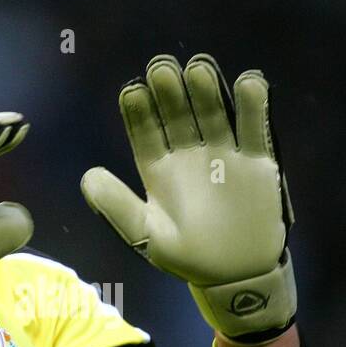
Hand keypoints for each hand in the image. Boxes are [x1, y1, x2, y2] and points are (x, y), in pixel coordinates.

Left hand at [81, 54, 296, 343]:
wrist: (236, 277)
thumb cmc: (186, 256)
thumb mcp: (146, 235)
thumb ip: (118, 206)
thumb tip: (87, 176)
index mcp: (158, 168)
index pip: (145, 131)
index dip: (139, 111)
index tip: (133, 91)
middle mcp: (188, 153)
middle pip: (178, 114)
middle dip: (170, 92)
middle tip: (162, 69)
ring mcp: (224, 153)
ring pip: (213, 113)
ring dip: (206, 90)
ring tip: (198, 69)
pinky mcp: (258, 161)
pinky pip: (255, 129)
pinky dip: (253, 105)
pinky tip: (247, 82)